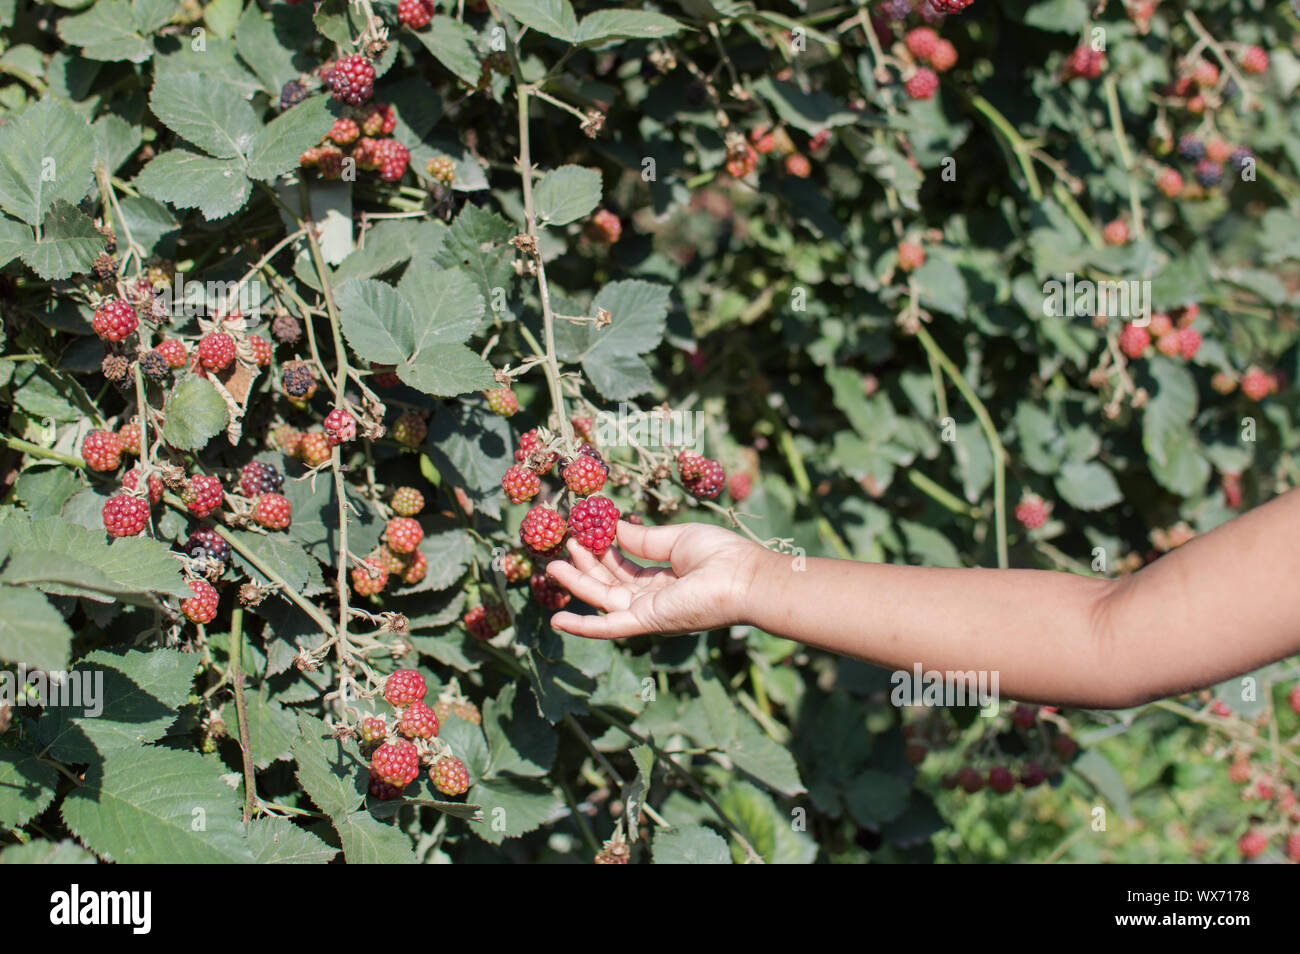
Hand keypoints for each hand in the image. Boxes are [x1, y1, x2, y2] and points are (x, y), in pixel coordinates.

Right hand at [546, 521, 765, 638]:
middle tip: (564, 545)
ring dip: (579, 585)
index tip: (583, 532)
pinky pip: (610, 626)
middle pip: (611, 583)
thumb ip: (642, 538)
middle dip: (585, 566)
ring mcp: (650, 612)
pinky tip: (558, 620)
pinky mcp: (648, 622)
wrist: (743, 577)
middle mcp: (655, 598)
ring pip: (605, 599)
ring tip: (553, 565)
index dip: (603, 551)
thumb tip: (613, 526)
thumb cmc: (719, 554)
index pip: (626, 566)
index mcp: (666, 578)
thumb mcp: (675, 539)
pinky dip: (584, 626)